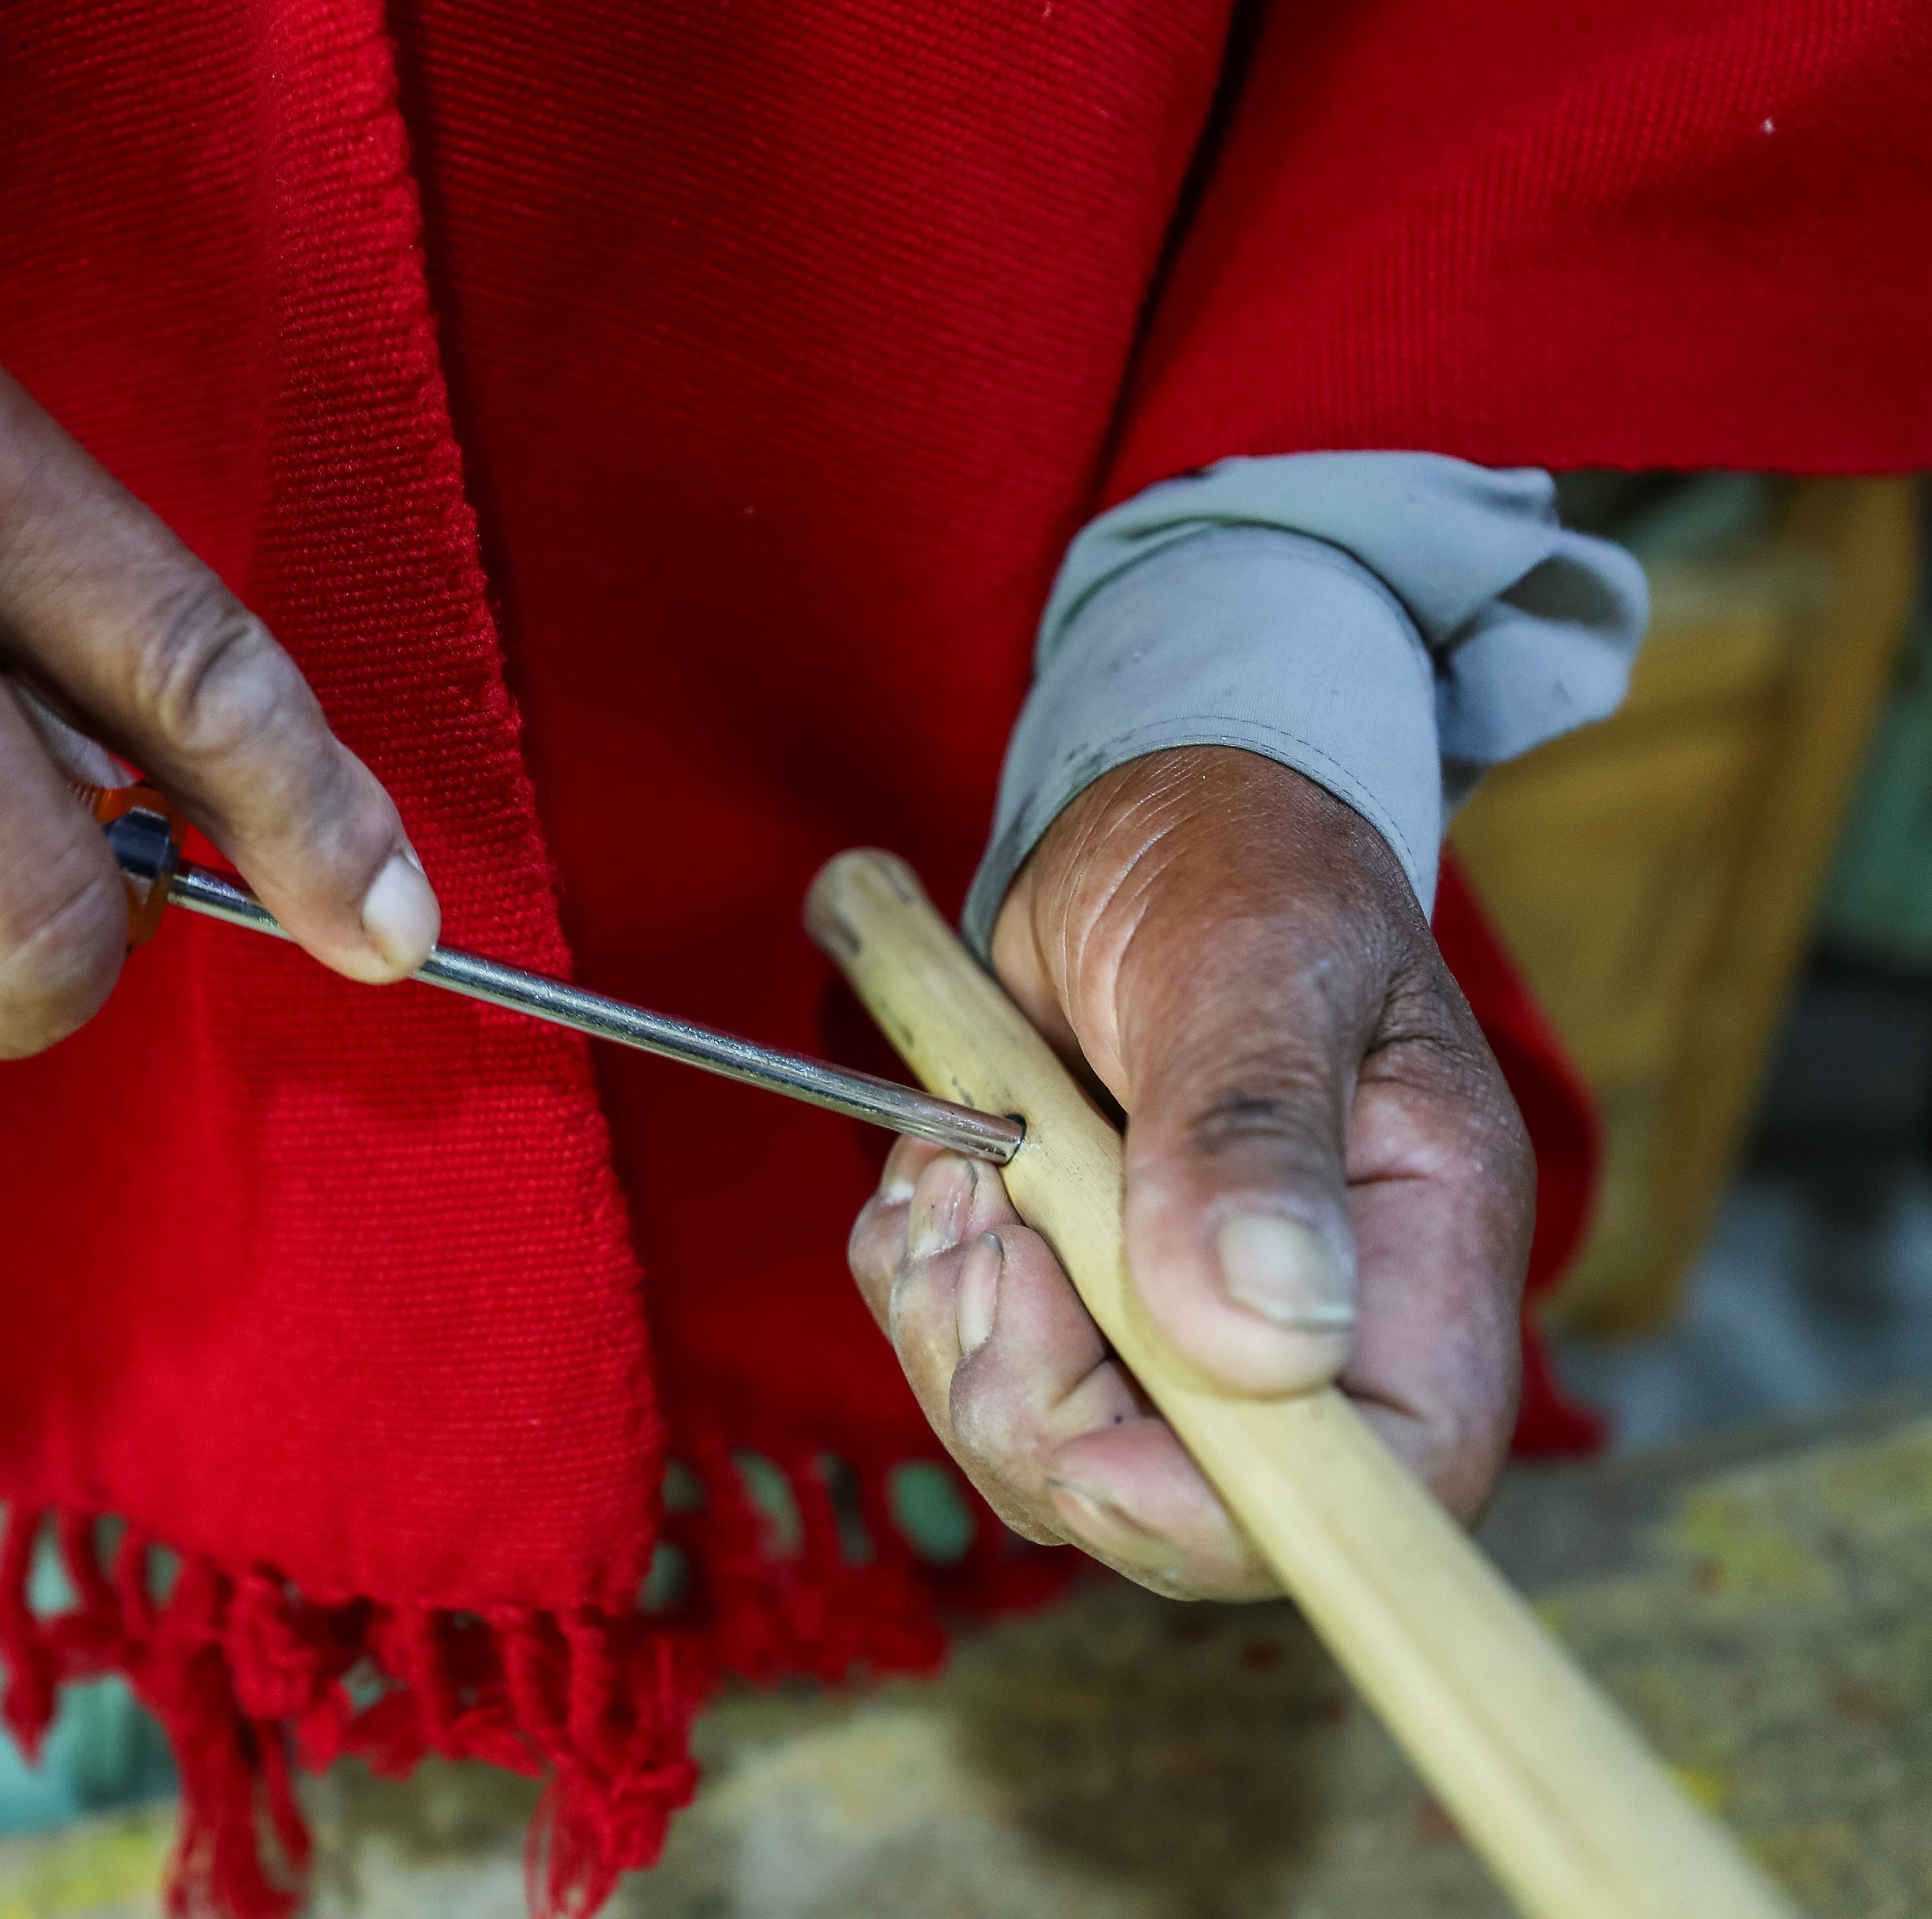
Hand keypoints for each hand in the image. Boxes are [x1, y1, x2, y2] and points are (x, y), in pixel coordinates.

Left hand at [845, 748, 1530, 1597]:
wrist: (1150, 822)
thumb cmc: (1243, 864)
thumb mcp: (1254, 963)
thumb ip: (1252, 1135)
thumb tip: (1265, 1340)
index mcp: (1417, 1257)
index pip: (1386, 1484)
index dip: (1226, 1515)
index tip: (1081, 1442)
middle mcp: (1311, 1324)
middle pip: (1177, 1502)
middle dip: (1033, 1401)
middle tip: (980, 1230)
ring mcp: (1186, 1323)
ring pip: (1048, 1450)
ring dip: (957, 1327)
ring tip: (952, 1171)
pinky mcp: (1080, 1300)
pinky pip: (972, 1368)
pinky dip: (920, 1285)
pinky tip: (931, 1174)